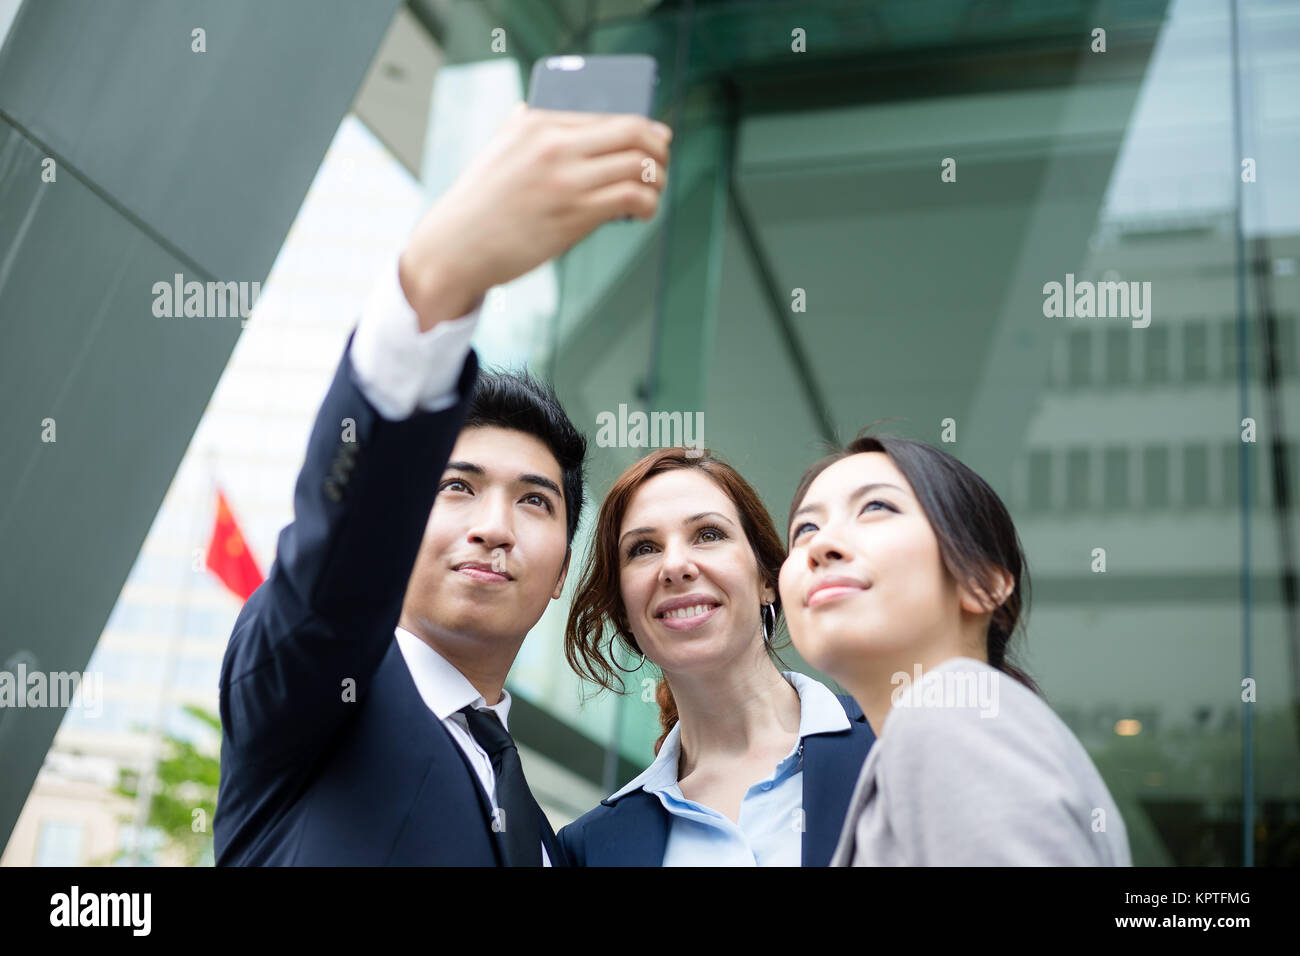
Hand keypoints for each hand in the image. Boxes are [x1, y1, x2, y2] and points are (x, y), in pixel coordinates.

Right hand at [398, 104, 671, 330]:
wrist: (455, 246)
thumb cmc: (479, 204)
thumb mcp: (499, 149)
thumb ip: (524, 125)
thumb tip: (545, 108)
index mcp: (538, 121)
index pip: (610, 113)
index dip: (643, 126)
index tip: (654, 139)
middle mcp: (554, 144)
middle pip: (634, 132)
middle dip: (659, 148)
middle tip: (661, 164)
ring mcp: (566, 179)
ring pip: (639, 165)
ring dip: (658, 178)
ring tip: (653, 191)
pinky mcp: (574, 214)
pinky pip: (632, 197)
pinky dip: (648, 204)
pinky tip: (642, 212)